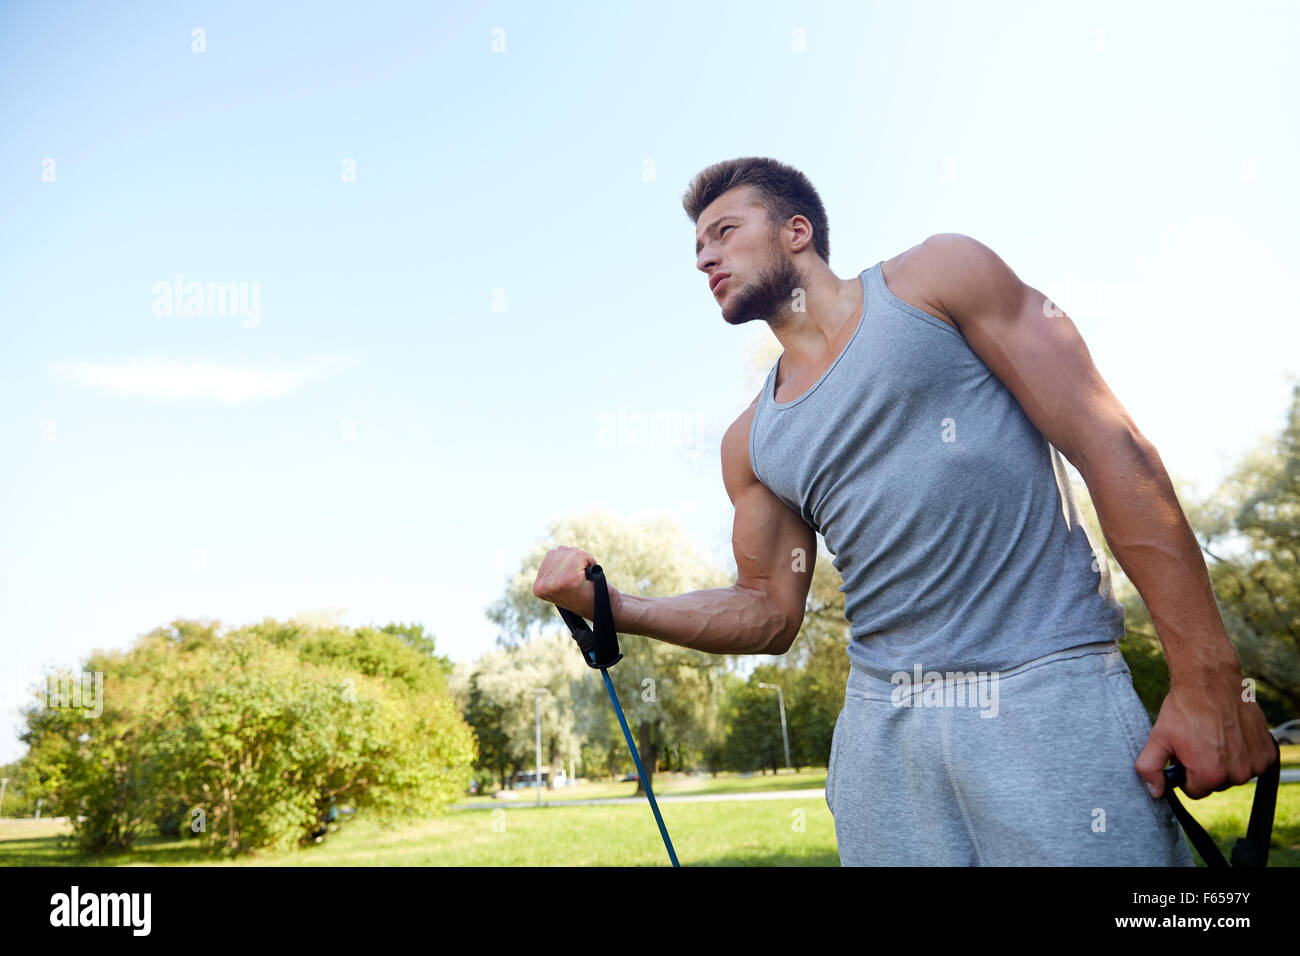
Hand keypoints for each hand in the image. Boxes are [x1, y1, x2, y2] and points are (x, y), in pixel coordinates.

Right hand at [532, 546, 621, 621]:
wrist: (607, 609)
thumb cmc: (588, 594)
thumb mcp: (564, 581)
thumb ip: (554, 568)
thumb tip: (553, 552)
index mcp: (538, 586)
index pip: (552, 554)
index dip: (568, 563)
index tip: (573, 580)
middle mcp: (542, 585)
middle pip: (560, 551)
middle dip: (576, 561)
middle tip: (581, 580)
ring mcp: (554, 583)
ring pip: (571, 552)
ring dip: (583, 561)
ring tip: (585, 579)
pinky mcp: (569, 580)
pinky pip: (581, 556)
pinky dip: (590, 561)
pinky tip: (590, 577)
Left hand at [1135, 671, 1277, 799]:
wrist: (1210, 680)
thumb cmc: (1183, 709)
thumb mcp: (1157, 738)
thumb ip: (1149, 769)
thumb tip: (1155, 792)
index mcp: (1209, 775)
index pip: (1194, 791)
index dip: (1185, 773)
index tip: (1184, 754)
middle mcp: (1237, 774)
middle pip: (1216, 784)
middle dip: (1205, 767)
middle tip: (1198, 741)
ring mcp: (1256, 763)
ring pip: (1234, 774)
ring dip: (1225, 761)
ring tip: (1213, 736)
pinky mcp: (1268, 752)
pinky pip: (1252, 763)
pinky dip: (1243, 752)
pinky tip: (1231, 733)